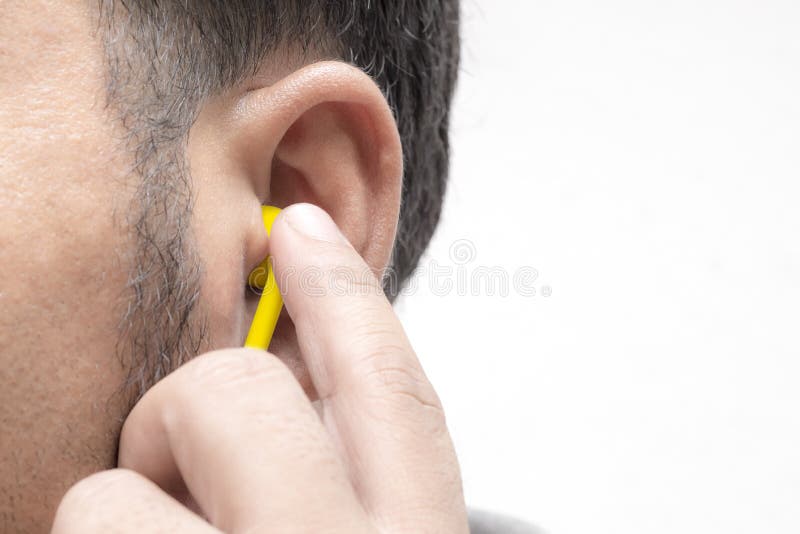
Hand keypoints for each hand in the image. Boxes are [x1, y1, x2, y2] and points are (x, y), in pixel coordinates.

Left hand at [52, 204, 467, 532]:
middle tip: (186, 470)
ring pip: (113, 488)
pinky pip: (79, 530)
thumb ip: (361, 471)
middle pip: (230, 394)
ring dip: (130, 507)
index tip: (301, 228)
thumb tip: (296, 378)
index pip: (387, 384)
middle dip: (192, 406)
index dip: (342, 288)